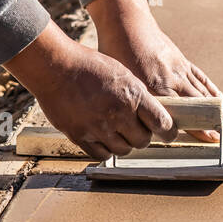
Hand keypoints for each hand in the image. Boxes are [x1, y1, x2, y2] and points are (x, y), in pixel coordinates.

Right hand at [5, 20, 177, 158]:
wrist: (54, 67)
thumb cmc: (89, 67)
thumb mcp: (122, 74)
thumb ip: (138, 96)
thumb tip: (153, 116)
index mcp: (132, 95)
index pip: (161, 123)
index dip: (168, 131)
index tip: (168, 133)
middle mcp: (118, 113)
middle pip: (142, 141)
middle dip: (142, 136)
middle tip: (137, 130)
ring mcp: (98, 127)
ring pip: (123, 150)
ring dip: (124, 143)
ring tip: (117, 132)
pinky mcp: (81, 136)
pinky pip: (102, 154)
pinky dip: (106, 149)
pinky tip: (103, 137)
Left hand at [88, 0, 222, 142]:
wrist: (126, 21)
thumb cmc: (117, 53)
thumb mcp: (122, 82)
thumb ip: (138, 105)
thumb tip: (146, 129)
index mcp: (156, 86)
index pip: (183, 111)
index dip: (198, 125)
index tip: (213, 137)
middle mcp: (173, 79)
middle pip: (202, 105)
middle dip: (221, 123)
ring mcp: (180, 70)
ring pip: (206, 95)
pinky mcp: (182, 62)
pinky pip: (202, 80)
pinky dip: (215, 94)